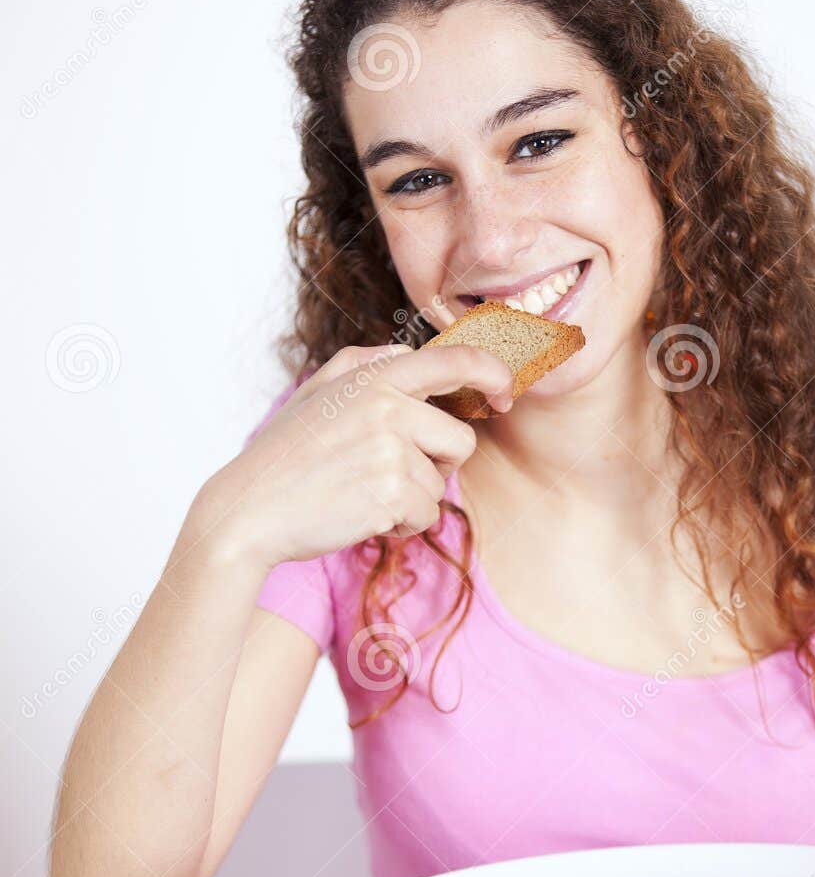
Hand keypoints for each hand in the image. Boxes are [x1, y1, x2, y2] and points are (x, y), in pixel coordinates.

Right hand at [191, 342, 512, 569]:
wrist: (248, 510)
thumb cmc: (285, 454)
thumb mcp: (318, 391)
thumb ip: (366, 364)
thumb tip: (409, 351)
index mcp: (373, 375)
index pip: (454, 361)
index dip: (492, 374)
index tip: (504, 394)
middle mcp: (387, 405)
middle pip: (460, 439)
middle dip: (436, 464)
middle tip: (389, 473)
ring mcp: (391, 448)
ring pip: (441, 483)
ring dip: (412, 499)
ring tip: (363, 494)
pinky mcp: (393, 492)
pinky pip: (426, 515)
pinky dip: (402, 525)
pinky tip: (362, 515)